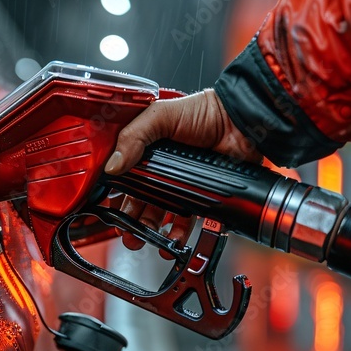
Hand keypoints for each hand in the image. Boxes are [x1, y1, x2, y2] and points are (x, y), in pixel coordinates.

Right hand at [103, 89, 261, 251]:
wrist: (241, 124)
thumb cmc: (205, 111)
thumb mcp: (160, 115)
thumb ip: (133, 136)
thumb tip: (112, 165)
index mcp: (146, 149)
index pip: (124, 176)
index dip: (115, 194)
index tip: (109, 209)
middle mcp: (161, 169)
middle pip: (139, 200)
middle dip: (129, 219)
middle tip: (125, 231)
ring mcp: (180, 184)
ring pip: (159, 214)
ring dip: (149, 230)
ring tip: (143, 239)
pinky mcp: (199, 196)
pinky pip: (186, 220)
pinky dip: (177, 234)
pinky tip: (171, 240)